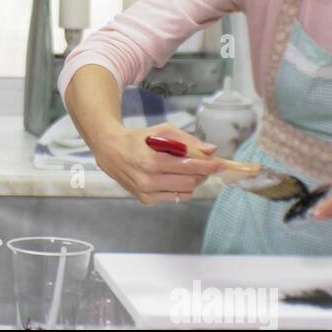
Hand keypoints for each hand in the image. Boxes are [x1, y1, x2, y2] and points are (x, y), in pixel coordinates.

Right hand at [92, 123, 222, 204]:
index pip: (189, 167)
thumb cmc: (138, 139)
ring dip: (192, 181)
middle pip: (190, 182)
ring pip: (185, 192)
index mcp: (152, 161)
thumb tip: (211, 150)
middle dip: (202, 173)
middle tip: (203, 164)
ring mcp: (147, 192)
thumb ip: (188, 141)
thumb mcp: (162, 132)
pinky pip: (175, 198)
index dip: (208, 166)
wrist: (111, 152)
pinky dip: (180, 188)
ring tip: (187, 170)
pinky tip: (173, 178)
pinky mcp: (146, 200)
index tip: (220, 164)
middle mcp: (149, 180)